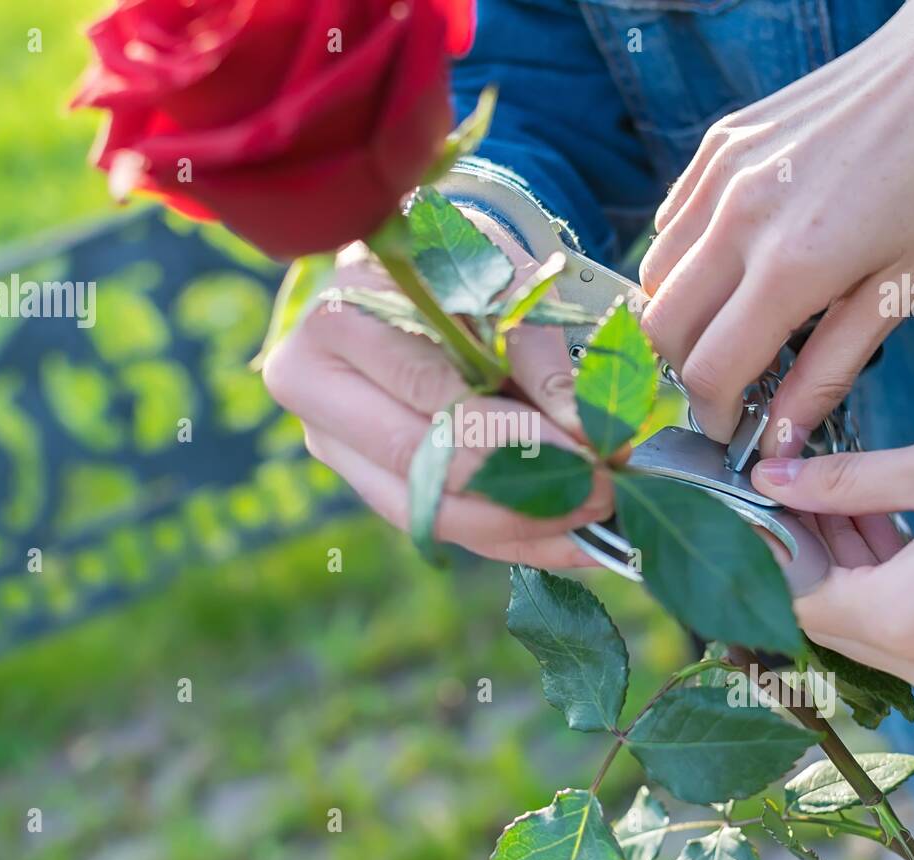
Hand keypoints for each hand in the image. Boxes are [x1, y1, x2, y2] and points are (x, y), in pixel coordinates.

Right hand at [263, 214, 608, 567]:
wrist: (410, 272)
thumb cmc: (455, 263)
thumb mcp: (502, 281)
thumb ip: (539, 355)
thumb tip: (586, 435)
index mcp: (338, 319)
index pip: (429, 394)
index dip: (512, 436)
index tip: (589, 459)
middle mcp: (315, 387)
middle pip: (417, 466)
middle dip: (518, 495)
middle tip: (599, 498)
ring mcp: (331, 440)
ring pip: (423, 512)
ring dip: (516, 529)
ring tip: (590, 532)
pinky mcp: (361, 476)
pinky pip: (434, 523)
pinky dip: (503, 537)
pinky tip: (562, 542)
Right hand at [638, 0, 913, 456]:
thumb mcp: (897, 293)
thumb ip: (826, 373)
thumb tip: (780, 442)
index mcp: (792, 265)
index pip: (708, 369)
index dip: (712, 413)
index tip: (730, 427)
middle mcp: (740, 218)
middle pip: (662, 328)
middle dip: (686, 371)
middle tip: (729, 380)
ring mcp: (720, 175)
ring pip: (655, 277)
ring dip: (681, 315)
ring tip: (734, 319)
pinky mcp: (717, 145)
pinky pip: (669, 223)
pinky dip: (685, 259)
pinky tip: (733, 262)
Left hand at [751, 429, 913, 705]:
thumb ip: (847, 481)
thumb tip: (775, 479)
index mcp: (909, 621)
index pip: (795, 600)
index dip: (768, 548)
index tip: (756, 501)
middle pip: (829, 619)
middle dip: (807, 555)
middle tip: (798, 490)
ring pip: (871, 626)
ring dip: (850, 568)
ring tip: (847, 496)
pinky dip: (893, 585)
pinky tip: (893, 526)